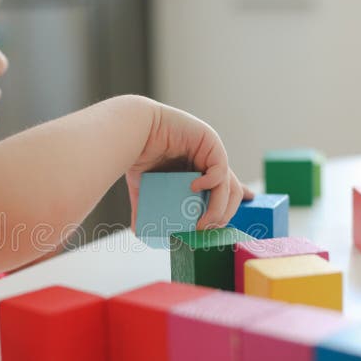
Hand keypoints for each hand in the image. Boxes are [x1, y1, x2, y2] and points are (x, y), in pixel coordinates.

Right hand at [126, 101, 254, 231]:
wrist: (129, 130)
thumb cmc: (135, 153)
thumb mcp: (144, 186)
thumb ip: (146, 206)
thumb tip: (140, 230)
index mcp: (197, 169)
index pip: (223, 189)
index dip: (230, 205)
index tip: (227, 222)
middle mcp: (207, 160)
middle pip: (231, 191)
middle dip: (224, 214)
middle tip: (208, 229)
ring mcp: (210, 150)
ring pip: (229, 184)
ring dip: (219, 207)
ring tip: (202, 222)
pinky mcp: (209, 140)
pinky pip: (220, 167)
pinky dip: (211, 182)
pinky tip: (195, 188)